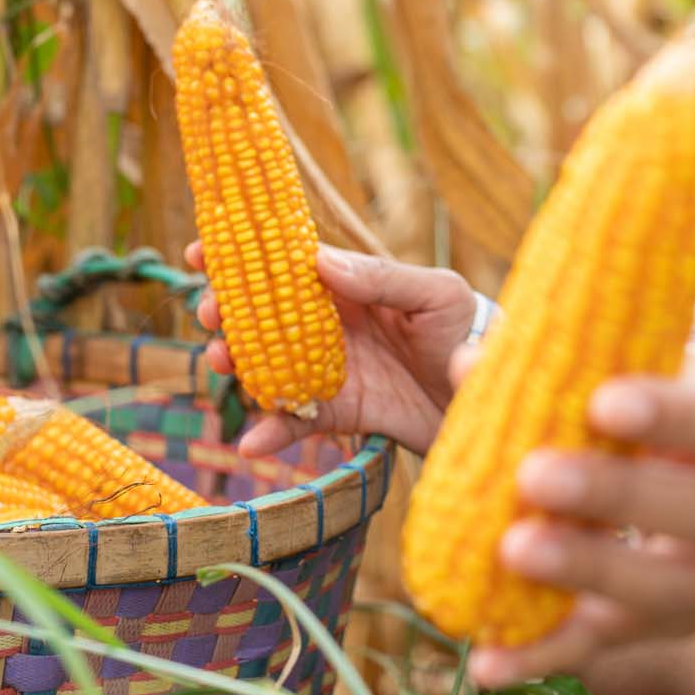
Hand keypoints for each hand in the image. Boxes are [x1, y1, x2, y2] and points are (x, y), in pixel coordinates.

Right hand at [189, 240, 477, 457]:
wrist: (493, 401)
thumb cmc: (468, 331)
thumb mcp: (436, 295)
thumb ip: (383, 278)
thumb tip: (322, 262)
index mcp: (348, 284)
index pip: (286, 262)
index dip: (240, 255)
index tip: (200, 252)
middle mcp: (329, 323)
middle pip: (261, 312)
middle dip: (225, 310)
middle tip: (210, 314)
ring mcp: (328, 368)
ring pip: (266, 363)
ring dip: (236, 364)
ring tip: (222, 364)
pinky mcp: (338, 412)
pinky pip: (295, 420)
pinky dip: (271, 431)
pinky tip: (252, 441)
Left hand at [466, 354, 694, 688]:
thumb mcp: (672, 374)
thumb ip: (588, 365)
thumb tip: (469, 362)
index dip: (676, 416)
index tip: (602, 401)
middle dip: (617, 497)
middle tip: (536, 475)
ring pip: (662, 594)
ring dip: (582, 574)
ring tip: (511, 551)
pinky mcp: (673, 628)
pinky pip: (608, 647)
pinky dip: (543, 656)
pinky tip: (489, 661)